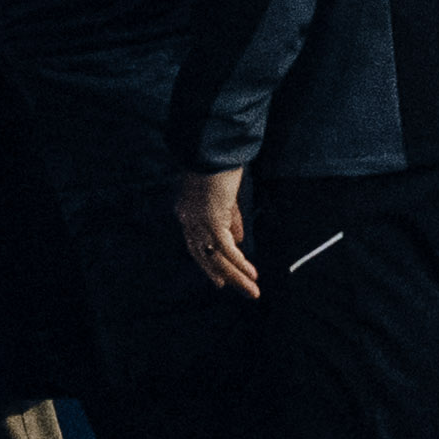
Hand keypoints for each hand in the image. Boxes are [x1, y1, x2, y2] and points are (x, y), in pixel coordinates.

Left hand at [176, 168, 257, 300]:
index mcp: (187, 212)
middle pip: (203, 256)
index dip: (207, 263)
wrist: (212, 147)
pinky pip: (226, 249)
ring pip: (216, 258)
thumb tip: (238, 242)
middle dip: (221, 274)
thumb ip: (230, 219)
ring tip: (252, 291)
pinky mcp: (211, 220)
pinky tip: (251, 274)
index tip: (219, 279)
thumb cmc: (219, 164)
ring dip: (236, 276)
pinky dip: (239, 263)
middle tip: (233, 289)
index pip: (196, 245)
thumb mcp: (225, 196)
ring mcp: (197, 221)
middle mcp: (188, 220)